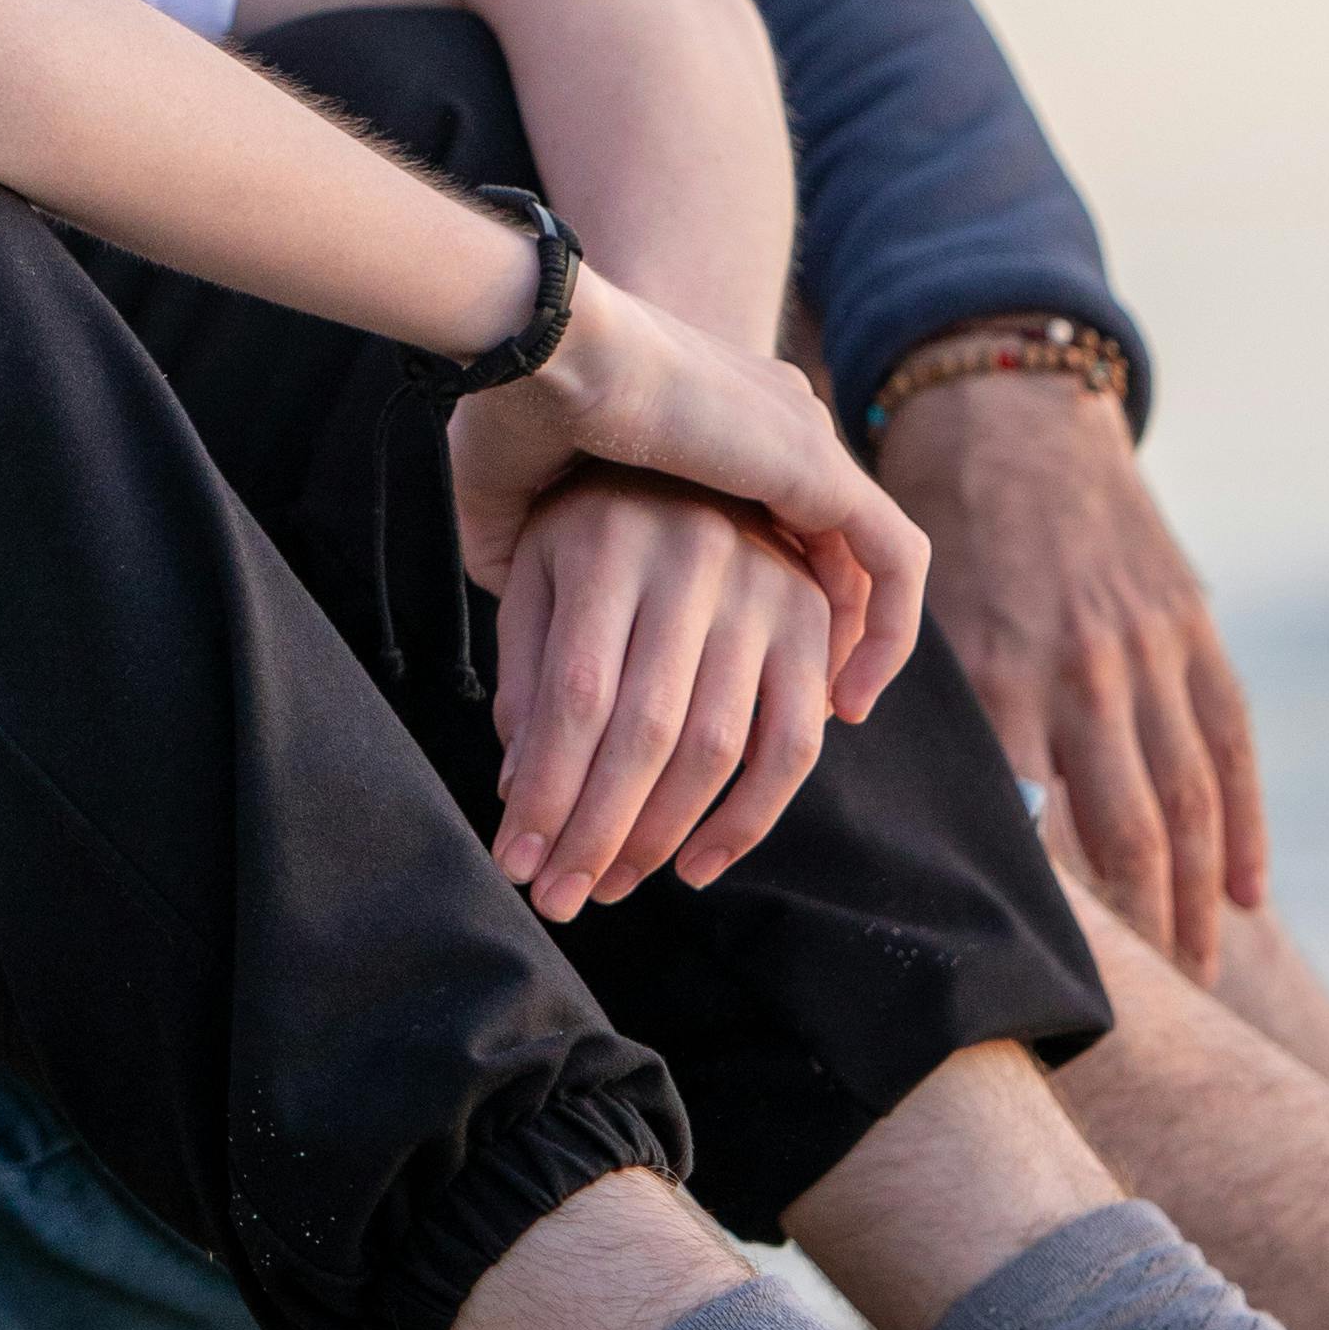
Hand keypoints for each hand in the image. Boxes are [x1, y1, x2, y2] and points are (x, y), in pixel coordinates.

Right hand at [449, 278, 928, 722]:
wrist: (544, 347)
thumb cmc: (512, 410)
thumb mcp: (517, 504)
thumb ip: (524, 566)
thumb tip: (512, 642)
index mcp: (707, 424)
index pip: (763, 530)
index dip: (755, 612)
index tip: (733, 692)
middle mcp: (767, 428)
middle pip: (817, 551)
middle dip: (810, 641)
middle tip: (788, 726)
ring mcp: (799, 442)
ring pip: (863, 559)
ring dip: (851, 643)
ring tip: (825, 722)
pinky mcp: (818, 466)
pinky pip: (894, 558)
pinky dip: (884, 631)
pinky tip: (846, 704)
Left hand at [483, 469, 848, 915]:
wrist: (690, 428)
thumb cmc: (588, 515)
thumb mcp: (537, 567)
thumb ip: (528, 671)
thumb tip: (523, 793)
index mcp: (607, 542)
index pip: (574, 695)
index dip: (547, 792)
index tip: (515, 864)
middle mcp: (693, 559)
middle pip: (644, 731)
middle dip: (596, 833)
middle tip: (560, 901)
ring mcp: (765, 587)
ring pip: (719, 746)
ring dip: (663, 838)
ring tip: (612, 887)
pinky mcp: (813, 620)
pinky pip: (794, 742)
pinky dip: (751, 817)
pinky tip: (698, 865)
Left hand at [881, 370, 1266, 975]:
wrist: (1008, 411)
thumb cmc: (931, 524)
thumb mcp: (904, 612)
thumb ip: (914, 711)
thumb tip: (892, 821)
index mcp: (998, 669)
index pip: (1025, 819)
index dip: (1038, 906)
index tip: (1031, 981)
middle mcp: (1082, 668)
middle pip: (1126, 830)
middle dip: (1139, 932)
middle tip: (1138, 1021)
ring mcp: (1147, 650)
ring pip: (1189, 799)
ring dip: (1198, 899)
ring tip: (1200, 976)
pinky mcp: (1192, 630)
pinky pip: (1232, 743)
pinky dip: (1245, 825)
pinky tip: (1247, 894)